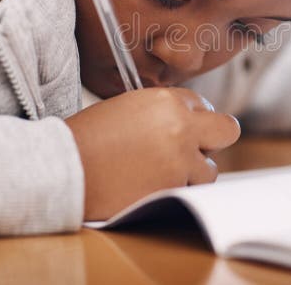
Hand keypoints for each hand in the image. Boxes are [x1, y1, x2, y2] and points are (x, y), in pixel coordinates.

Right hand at [65, 88, 240, 219]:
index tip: (179, 129)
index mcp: (166, 100)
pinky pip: (189, 191)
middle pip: (227, 130)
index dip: (192, 119)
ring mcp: (180, 160)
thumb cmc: (87, 138)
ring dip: (192, 172)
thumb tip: (186, 122)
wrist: (64, 167)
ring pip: (209, 169)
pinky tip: (150, 186)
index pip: (201, 104)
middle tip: (195, 149)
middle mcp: (180, 127)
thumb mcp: (127, 108)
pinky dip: (175, 191)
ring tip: (160, 173)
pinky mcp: (173, 189)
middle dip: (214, 139)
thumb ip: (161, 112)